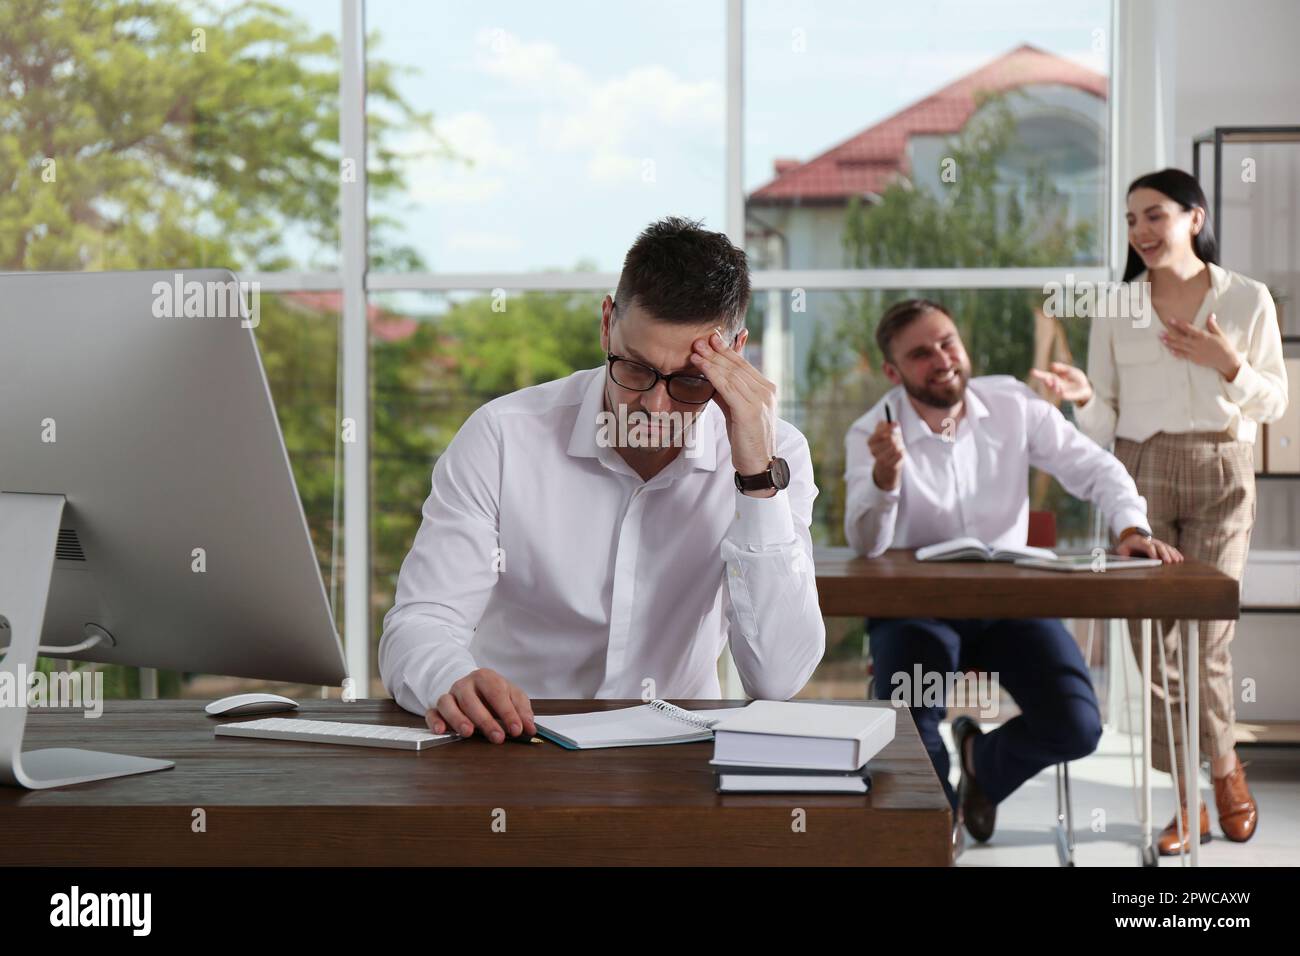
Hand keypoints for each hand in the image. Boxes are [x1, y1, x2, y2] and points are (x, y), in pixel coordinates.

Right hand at [427, 667, 535, 741]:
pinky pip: (432, 713)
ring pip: (448, 704)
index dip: (508, 712)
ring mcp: (450, 695)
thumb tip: (530, 728)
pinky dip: (435, 722)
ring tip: (469, 733)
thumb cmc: (494, 693)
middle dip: (485, 720)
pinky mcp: (437, 707)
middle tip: (498, 737)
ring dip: (458, 719)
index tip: (517, 730)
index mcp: (486, 677)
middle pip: (471, 700)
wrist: (472, 685)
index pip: (497, 693)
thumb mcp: (512, 696)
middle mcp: (465, 684)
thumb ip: (522, 711)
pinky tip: (442, 731)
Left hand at [689, 330, 777, 494]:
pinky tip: (702, 366)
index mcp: (766, 389)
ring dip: (712, 360)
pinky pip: (728, 388)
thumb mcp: (736, 410)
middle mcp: (766, 391)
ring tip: (696, 349)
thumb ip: (727, 392)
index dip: (727, 350)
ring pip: (732, 374)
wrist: (758, 465)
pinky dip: (713, 374)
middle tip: (700, 338)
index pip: (743, 365)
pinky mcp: (749, 411)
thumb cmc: (746, 439)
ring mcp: (760, 400)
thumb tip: (711, 375)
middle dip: (717, 351)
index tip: (712, 338)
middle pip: (737, 366)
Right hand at [867, 419, 904, 490]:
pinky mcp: (891, 466)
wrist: (886, 468)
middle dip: (896, 436)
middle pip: (890, 438)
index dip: (888, 428)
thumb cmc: (886, 448)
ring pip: (895, 446)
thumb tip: (894, 423)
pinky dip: (902, 452)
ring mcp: (882, 460)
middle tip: (898, 437)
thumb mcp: (884, 436)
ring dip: (900, 444)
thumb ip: (887, 427)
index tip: (895, 424)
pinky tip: (899, 453)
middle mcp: (873, 451)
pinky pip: (900, 454)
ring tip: (899, 446)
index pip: (879, 433)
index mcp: (870, 442)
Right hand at [1030, 362, 1092, 404]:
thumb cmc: (1076, 378)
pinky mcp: (1067, 396)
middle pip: (1048, 383)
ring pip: (1054, 389)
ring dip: (1055, 386)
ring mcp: (1060, 392)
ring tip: (1057, 384)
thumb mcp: (1069, 370)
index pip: (1045, 376)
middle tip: (1048, 379)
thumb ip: (1061, 367)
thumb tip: (1051, 365)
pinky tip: (1061, 392)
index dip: (1039, 374)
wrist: (1086, 388)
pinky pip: (1063, 395)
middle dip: (1047, 381)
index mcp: (1055, 378)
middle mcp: (1055, 386)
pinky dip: (1062, 394)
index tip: (1031, 371)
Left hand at [1116, 533, 1182, 563]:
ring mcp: (1157, 542)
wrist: (1132, 536)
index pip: (1147, 546)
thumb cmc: (1127, 546)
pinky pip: (1170, 548)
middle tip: (1169, 562)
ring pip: (1166, 547)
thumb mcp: (1121, 549)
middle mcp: (1150, 541)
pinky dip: (1175, 553)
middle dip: (1164, 554)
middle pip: (1159, 546)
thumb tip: (1125, 563)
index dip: (1152, 552)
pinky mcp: (1162, 545)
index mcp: (1140, 542)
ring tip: (1177, 561)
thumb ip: (1123, 555)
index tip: (1156, 559)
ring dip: (1172, 554)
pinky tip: (1180, 559)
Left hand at [1159, 313, 1241, 379]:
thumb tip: (1210, 315)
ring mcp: (1195, 352)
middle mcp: (1197, 344)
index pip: (1189, 329)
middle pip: (1181, 339)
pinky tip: (1169, 350)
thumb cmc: (1224, 346)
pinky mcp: (1194, 359)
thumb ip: (1212, 325)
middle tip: (1160, 332)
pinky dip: (1176, 353)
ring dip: (1170, 343)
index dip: (1179, 324)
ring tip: (1162, 340)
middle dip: (1170, 335)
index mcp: (1204, 336)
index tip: (1171, 320)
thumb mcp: (1219, 334)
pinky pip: (1183, 356)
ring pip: (1180, 347)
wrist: (1226, 360)